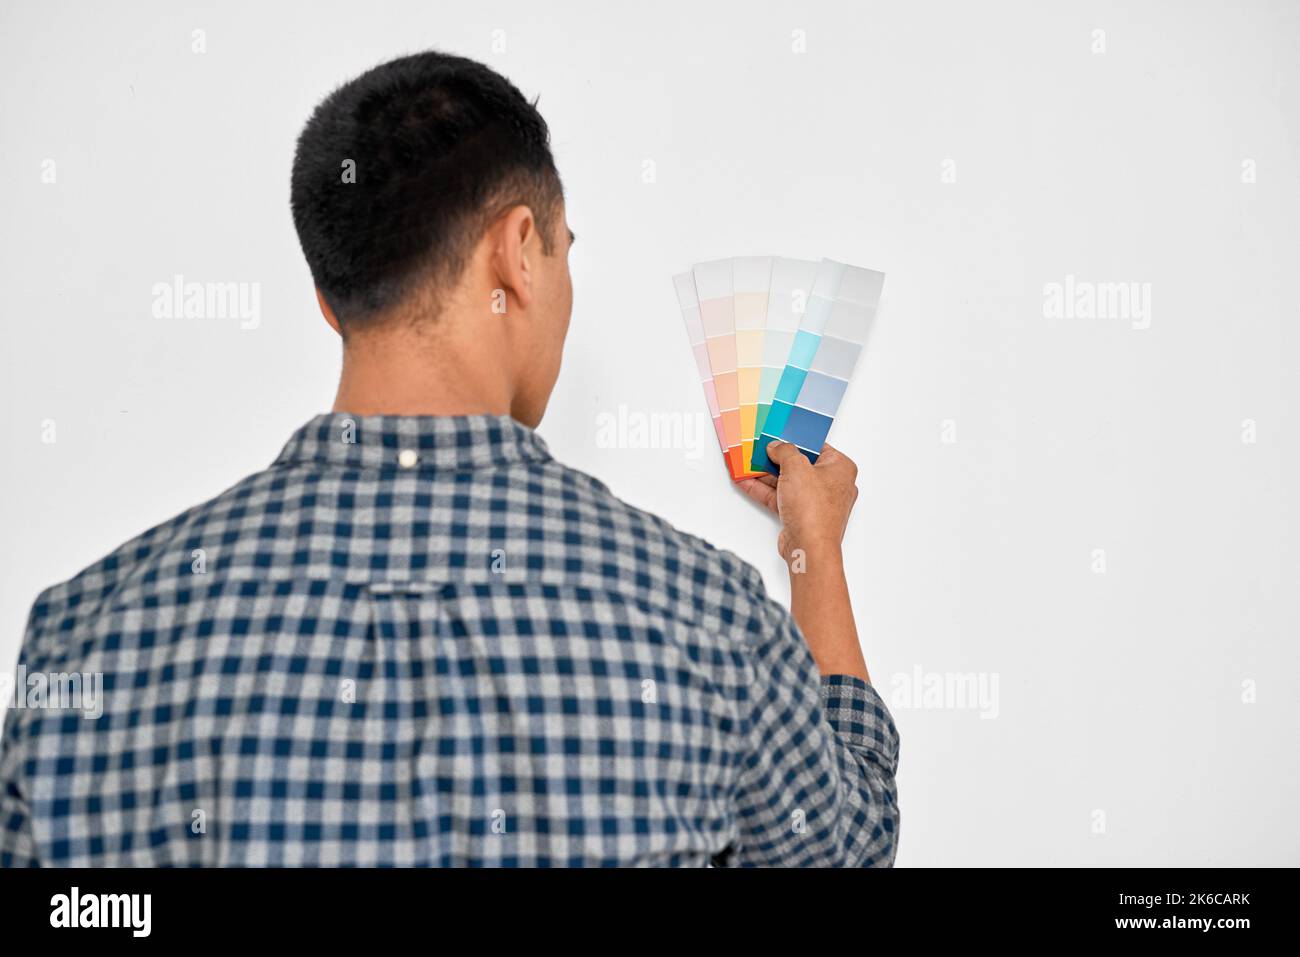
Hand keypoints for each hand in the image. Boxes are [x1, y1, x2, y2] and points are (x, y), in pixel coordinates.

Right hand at [737, 441, 859, 565]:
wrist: (808, 547)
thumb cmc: (813, 509)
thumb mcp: (796, 467)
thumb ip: (784, 451)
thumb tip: (777, 446)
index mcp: (840, 468)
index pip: (817, 447)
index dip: (796, 440)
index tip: (779, 435)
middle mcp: (832, 485)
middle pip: (800, 465)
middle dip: (777, 459)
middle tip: (759, 449)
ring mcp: (816, 502)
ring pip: (788, 482)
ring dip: (766, 474)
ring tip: (747, 463)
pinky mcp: (801, 516)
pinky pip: (781, 497)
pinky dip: (765, 490)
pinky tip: (746, 481)